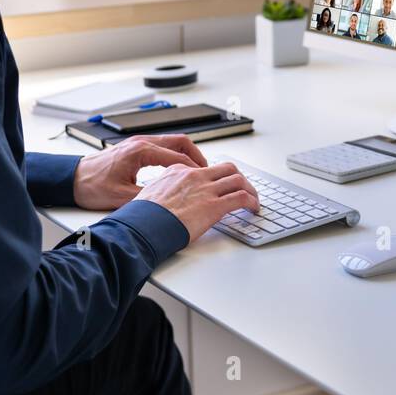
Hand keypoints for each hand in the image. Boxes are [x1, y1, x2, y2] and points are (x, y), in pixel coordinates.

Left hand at [73, 134, 207, 210]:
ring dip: (187, 154)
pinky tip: (178, 168)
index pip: (177, 155)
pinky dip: (175, 154)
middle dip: (197, 155)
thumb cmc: (91, 185)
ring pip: (172, 141)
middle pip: (180, 141)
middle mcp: (141, 142)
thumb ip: (148, 198)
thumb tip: (168, 203)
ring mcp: (138, 142)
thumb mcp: (121, 197)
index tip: (205, 178)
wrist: (72, 179)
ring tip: (196, 170)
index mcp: (140, 151)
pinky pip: (163, 145)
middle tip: (207, 171)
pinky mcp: (135, 147)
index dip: (194, 168)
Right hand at [134, 161, 259, 242]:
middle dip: (238, 178)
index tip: (218, 186)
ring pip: (237, 179)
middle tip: (242, 188)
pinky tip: (253, 208)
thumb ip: (162, 193)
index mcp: (177, 171)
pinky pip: (241, 197)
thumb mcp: (148, 195)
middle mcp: (194, 176)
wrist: (143, 226)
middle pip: (226, 168)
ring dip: (249, 189)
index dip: (215, 178)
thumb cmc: (142, 217)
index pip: (203, 169)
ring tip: (252, 199)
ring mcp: (206, 189)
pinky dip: (252, 201)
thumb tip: (164, 203)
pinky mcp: (214, 205)